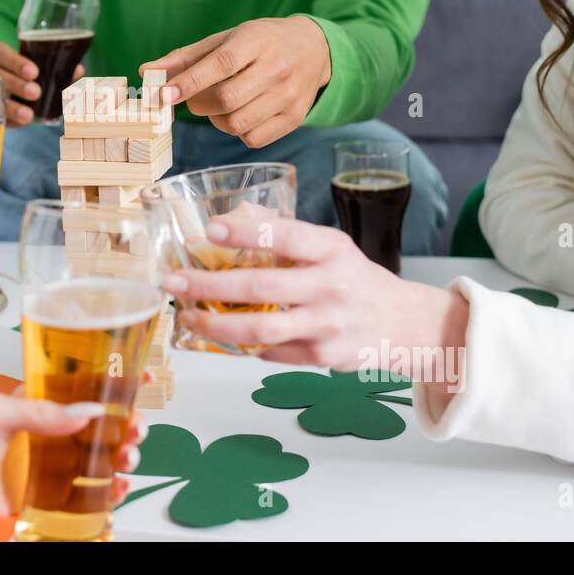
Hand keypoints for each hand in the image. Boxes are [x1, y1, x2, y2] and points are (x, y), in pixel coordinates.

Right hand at [0, 35, 83, 126]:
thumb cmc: (5, 69)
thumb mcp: (20, 61)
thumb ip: (47, 64)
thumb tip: (78, 70)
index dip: (14, 61)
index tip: (34, 72)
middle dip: (13, 84)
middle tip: (36, 92)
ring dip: (6, 107)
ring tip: (29, 115)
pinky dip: (0, 121)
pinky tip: (18, 125)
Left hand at [0, 389, 148, 517]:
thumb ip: (38, 410)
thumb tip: (85, 410)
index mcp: (37, 403)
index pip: (81, 384)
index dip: (113, 379)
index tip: (139, 374)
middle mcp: (52, 432)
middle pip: (103, 421)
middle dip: (128, 419)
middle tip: (136, 425)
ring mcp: (59, 464)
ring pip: (106, 453)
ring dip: (126, 451)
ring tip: (127, 456)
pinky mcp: (60, 495)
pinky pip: (96, 490)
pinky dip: (115, 487)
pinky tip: (119, 484)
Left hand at [141, 16, 330, 147]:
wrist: (314, 48)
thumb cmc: (260, 42)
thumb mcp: (226, 39)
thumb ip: (186, 57)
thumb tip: (146, 72)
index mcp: (255, 41)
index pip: (220, 64)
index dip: (189, 82)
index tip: (163, 95)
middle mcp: (276, 68)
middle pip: (226, 99)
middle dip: (199, 104)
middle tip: (196, 98)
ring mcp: (288, 95)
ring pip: (237, 123)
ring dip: (217, 120)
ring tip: (221, 105)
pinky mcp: (294, 118)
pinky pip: (253, 139)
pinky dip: (238, 132)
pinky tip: (240, 114)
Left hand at [160, 213, 467, 379]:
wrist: (400, 323)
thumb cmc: (352, 278)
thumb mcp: (328, 246)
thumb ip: (284, 233)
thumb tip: (236, 216)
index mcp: (333, 250)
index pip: (288, 236)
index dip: (247, 233)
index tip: (211, 229)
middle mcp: (332, 287)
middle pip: (262, 288)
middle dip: (210, 285)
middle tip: (173, 282)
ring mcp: (327, 326)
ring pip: (261, 330)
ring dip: (215, 326)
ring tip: (186, 317)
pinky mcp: (322, 358)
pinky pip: (270, 353)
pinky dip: (241, 346)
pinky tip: (218, 335)